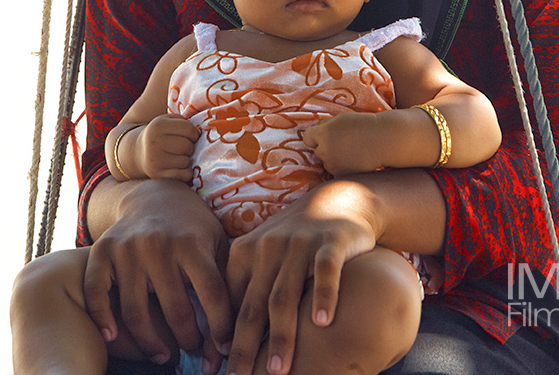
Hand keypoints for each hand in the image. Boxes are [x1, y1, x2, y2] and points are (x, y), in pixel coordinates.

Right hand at [84, 179, 233, 368]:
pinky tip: (112, 338)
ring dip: (151, 343)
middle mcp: (158, 245)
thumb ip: (225, 281)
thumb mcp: (216, 244)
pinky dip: (102, 319)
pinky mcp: (102, 251)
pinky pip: (97, 293)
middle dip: (188, 340)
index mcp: (192, 242)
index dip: (221, 329)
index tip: (226, 350)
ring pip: (136, 312)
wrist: (155, 196)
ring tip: (164, 355)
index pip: (212, 295)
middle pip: (175, 310)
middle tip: (193, 352)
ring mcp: (127, 248)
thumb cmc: (193, 228)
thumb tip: (231, 338)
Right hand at [137, 115, 198, 181]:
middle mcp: (155, 142)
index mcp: (158, 125)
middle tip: (185, 148)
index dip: (194, 134)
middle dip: (190, 147)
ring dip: (187, 160)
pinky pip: (183, 175)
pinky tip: (179, 167)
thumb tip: (202, 129)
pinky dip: (186, 172)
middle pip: (187, 146)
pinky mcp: (157, 173)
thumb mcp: (167, 121)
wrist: (138, 152)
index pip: (188, 129)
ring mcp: (155, 159)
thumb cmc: (160, 134)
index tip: (191, 137)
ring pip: (186, 161)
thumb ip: (183, 121)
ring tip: (180, 156)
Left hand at [223, 179, 379, 374]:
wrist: (339, 200)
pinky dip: (322, 297)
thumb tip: (225, 342)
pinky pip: (325, 272)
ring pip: (286, 294)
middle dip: (246, 346)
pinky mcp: (331, 242)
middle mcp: (269, 246)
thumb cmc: (296, 239)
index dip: (224, 337)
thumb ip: (248, 291)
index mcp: (246, 251)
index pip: (231, 302)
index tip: (219, 368)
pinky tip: (322, 323)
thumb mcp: (265, 257)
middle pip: (254, 304)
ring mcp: (300, 243)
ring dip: (281, 334)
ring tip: (279, 369)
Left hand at [302, 113, 386, 175]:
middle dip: (326, 147)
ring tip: (351, 151)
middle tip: (344, 142)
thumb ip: (324, 125)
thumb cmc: (363, 126)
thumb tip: (311, 133)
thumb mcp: (341, 118)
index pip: (307, 138)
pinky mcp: (341, 175)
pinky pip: (335, 171)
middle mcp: (325, 150)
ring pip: (326, 162)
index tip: (323, 136)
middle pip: (317, 150)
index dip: (315, 137)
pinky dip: (342, 167)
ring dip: (334, 158)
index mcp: (324, 134)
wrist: (383, 140)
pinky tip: (354, 160)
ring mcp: (333, 164)